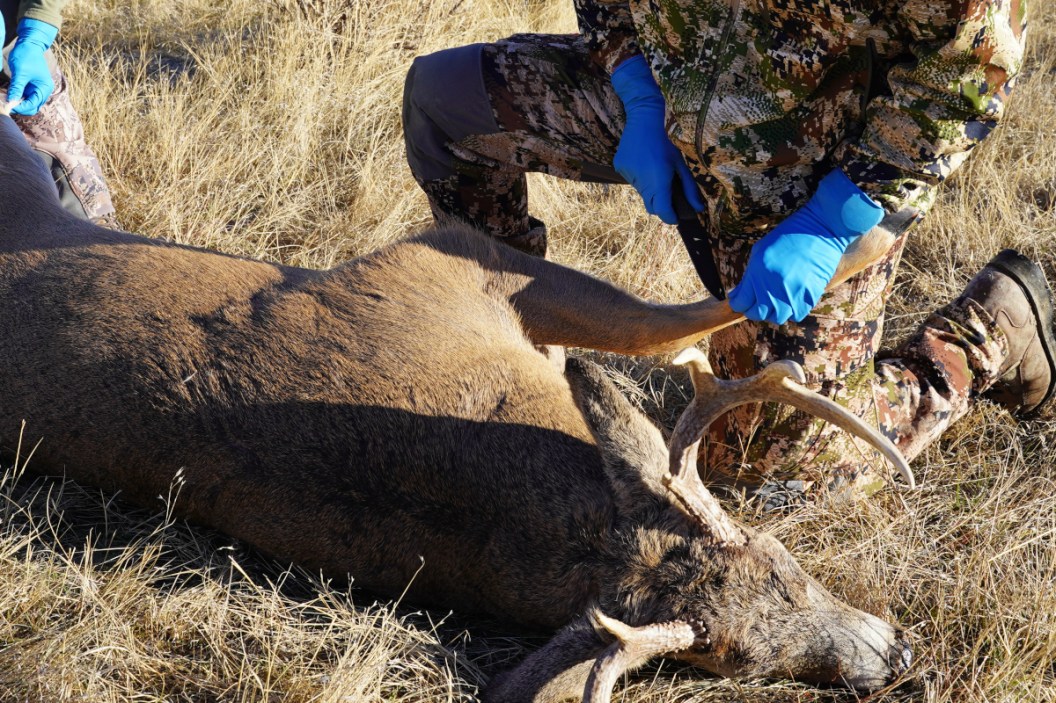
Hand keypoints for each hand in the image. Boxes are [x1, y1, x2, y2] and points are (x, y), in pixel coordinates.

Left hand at [7, 19, 58, 116]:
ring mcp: (37, 89)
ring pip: (28, 103)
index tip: (7, 106)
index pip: (33, 104)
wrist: (29, 44)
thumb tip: (10, 102)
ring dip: (17, 103)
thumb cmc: (26, 56)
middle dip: (20, 108)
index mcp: (44, 88)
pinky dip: (16, 97)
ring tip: (5, 99)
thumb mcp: (20, 72)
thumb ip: (16, 88)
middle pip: (32, 107)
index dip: (21, 107)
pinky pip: (24, 96)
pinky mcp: (31, 86)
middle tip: (6, 104)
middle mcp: (43, 91)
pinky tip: (7, 94)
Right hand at [611, 55, 703, 224]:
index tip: (676, 217)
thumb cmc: (665, 143)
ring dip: (650, 189)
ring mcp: (629, 175)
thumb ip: (689, 189)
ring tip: (654, 170)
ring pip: (642, 193)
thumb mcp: (681, 165)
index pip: (662, 211)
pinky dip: (640, 179)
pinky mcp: (620, 168)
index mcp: (659, 179)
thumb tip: (699, 208)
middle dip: (661, 204)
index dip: (670, 217)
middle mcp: (642, 180)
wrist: (643, 121)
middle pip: (652, 206)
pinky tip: (643, 163)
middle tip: (668, 192)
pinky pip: (633, 182)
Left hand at [727, 169, 884, 324]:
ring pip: (778, 318)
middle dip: (753, 310)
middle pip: (758, 314)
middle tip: (755, 303)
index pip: (741, 303)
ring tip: (773, 302)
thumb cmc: (787, 235)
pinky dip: (792, 311)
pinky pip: (797, 314)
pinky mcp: (810, 295)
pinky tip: (790, 301)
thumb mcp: (760, 250)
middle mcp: (773, 287)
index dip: (737, 302)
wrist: (821, 229)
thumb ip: (749, 275)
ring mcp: (793, 293)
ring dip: (773, 312)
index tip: (739, 299)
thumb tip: (738, 293)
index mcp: (757, 274)